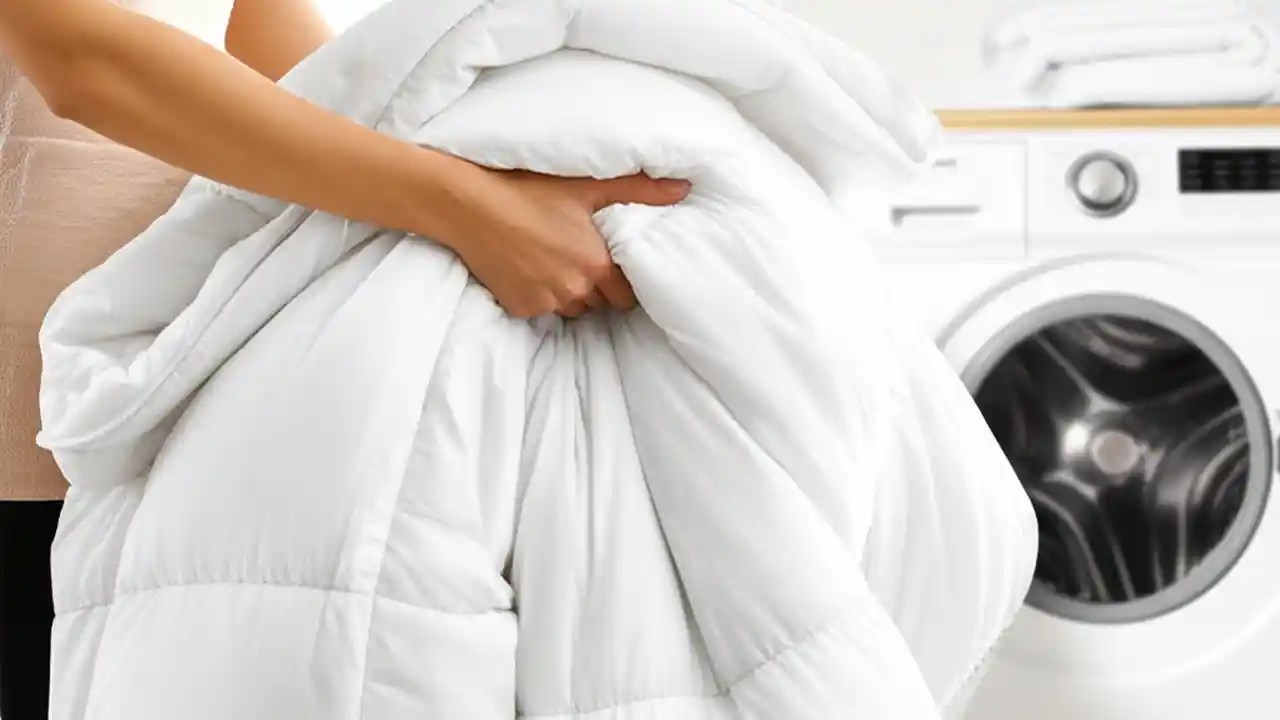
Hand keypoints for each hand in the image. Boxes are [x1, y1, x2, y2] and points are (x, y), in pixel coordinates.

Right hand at [437, 165, 690, 318]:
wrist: (469, 206)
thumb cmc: (529, 190)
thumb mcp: (587, 186)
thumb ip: (640, 190)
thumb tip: (683, 189)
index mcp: (596, 264)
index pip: (627, 296)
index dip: (622, 282)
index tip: (612, 265)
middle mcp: (575, 290)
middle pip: (600, 303)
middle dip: (597, 287)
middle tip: (580, 257)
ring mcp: (545, 302)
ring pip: (571, 308)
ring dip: (570, 292)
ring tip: (554, 260)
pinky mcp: (520, 308)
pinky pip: (541, 310)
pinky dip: (540, 294)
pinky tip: (530, 267)